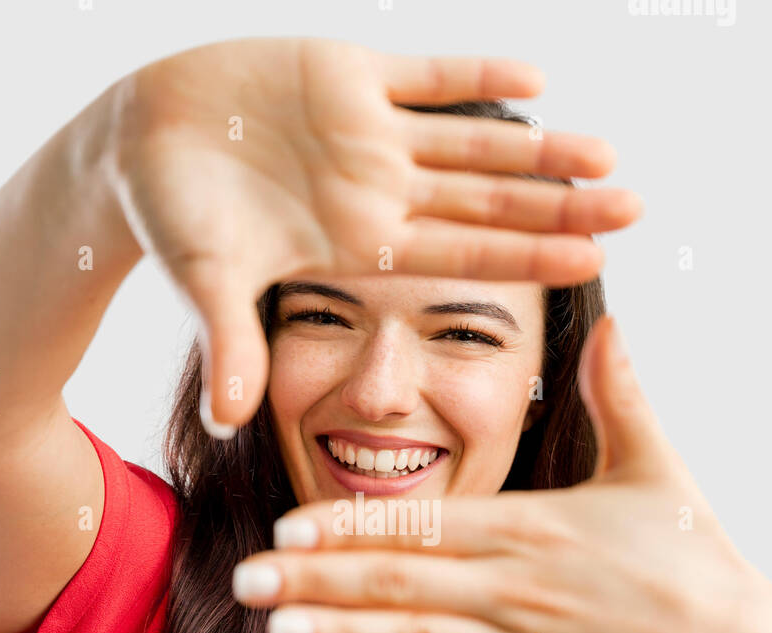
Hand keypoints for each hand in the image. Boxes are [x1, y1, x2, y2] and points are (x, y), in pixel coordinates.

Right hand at [108, 38, 642, 433]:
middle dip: (558, 205)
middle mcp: (378, 191)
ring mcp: (369, 132)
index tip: (592, 263)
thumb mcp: (203, 280)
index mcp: (360, 244)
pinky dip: (476, 75)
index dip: (527, 257)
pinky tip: (537, 81)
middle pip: (488, 202)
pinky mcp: (347, 72)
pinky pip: (426, 74)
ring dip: (538, 146)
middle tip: (633, 208)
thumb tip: (227, 422)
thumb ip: (229, 342)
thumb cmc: (170, 218)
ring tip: (607, 152)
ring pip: (473, 141)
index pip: (461, 256)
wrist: (137, 143)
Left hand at [232, 316, 771, 632]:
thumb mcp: (658, 468)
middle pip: (400, 581)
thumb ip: (622, 396)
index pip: (424, 524)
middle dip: (316, 581)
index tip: (287, 530)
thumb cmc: (693, 558)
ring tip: (277, 632)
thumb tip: (611, 321)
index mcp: (538, 527)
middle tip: (243, 580)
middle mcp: (523, 587)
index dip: (350, 529)